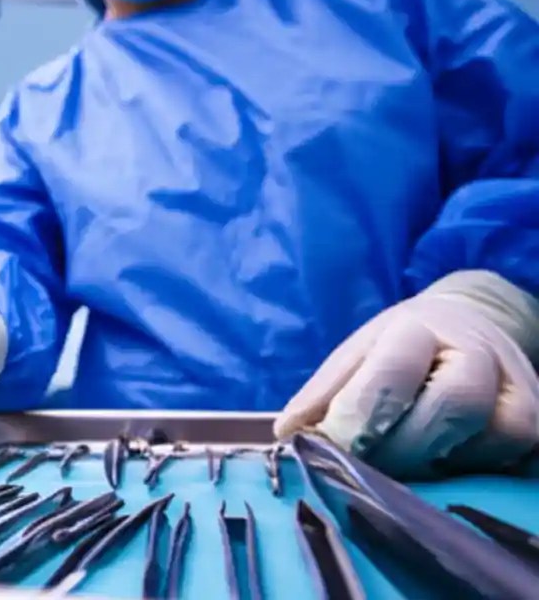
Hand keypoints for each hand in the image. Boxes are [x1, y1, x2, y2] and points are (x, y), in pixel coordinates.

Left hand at [276, 271, 538, 477]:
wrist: (470, 328)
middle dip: (401, 448)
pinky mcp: (538, 423)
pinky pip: (514, 461)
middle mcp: (476, 354)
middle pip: (452, 407)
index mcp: (417, 329)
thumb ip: (323, 395)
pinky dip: (476, 474)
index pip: (393, 374)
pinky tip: (446, 469)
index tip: (331, 448)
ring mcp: (517, 389)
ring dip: (442, 464)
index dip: (360, 419)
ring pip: (491, 439)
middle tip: (368, 467)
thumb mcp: (355, 355)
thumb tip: (289, 436)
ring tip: (408, 464)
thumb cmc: (400, 350)